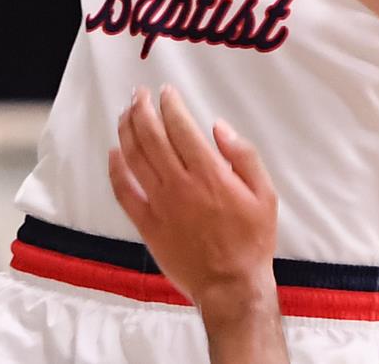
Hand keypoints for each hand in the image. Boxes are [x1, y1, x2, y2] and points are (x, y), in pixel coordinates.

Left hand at [108, 86, 279, 313]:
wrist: (231, 285)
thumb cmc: (252, 239)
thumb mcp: (265, 194)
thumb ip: (243, 156)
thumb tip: (218, 127)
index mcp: (210, 174)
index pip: (181, 127)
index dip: (170, 105)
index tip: (165, 92)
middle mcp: (180, 185)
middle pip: (151, 137)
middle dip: (142, 109)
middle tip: (139, 94)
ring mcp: (160, 205)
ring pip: (134, 158)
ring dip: (126, 131)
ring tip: (125, 113)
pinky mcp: (147, 225)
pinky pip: (123, 192)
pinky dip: (115, 169)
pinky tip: (113, 152)